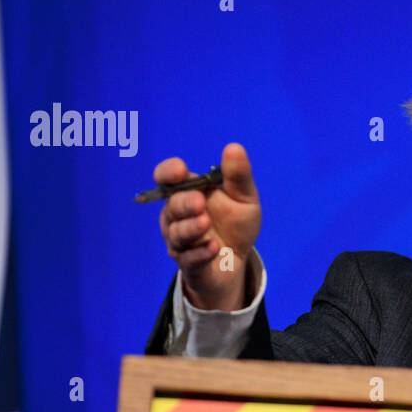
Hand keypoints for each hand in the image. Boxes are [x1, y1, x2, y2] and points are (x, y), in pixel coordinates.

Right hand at [155, 142, 260, 310]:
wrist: (238, 260)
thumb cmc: (235, 224)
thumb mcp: (244, 197)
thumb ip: (238, 175)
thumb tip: (234, 147)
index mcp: (188, 192)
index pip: (166, 177)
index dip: (167, 173)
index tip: (179, 171)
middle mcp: (177, 214)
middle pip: (171, 206)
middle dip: (184, 203)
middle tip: (199, 203)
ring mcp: (180, 240)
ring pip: (176, 233)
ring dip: (190, 228)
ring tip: (206, 224)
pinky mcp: (188, 263)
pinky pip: (187, 258)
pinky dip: (199, 253)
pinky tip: (213, 248)